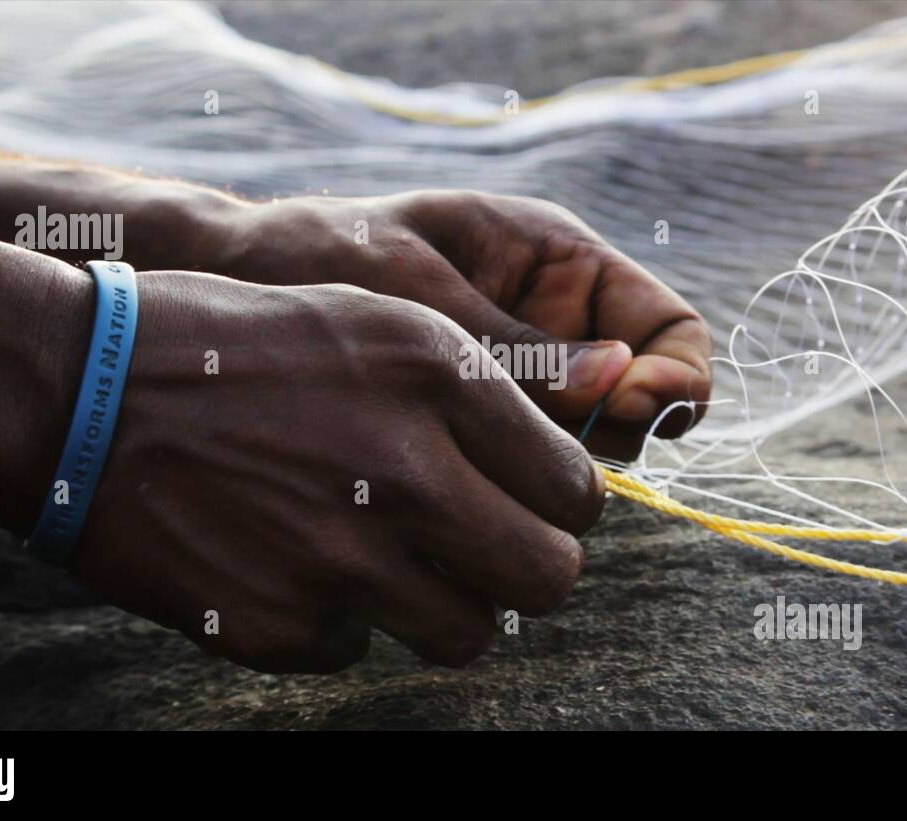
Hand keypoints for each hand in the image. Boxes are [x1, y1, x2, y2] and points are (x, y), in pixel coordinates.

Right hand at [74, 273, 604, 672]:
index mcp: (436, 379)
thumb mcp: (370, 321)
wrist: (78, 394)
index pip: (573, 490)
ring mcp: (340, 560)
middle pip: (547, 577)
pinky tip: (289, 560)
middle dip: (529, 568)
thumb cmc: (232, 346)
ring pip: (468, 634)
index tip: (530, 505)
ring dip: (445, 605)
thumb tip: (555, 474)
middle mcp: (404, 472)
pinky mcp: (278, 626)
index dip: (559, 506)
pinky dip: (337, 617)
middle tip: (490, 552)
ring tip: (390, 560)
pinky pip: (357, 649)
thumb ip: (476, 391)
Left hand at [222, 191, 713, 459]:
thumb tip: (618, 387)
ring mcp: (516, 380)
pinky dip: (511, 487)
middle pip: (637, 398)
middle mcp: (550, 324)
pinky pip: (524, 465)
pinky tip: (462, 488)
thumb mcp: (419, 292)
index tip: (636, 410)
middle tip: (552, 451)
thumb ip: (515, 343)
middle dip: (615, 431)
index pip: (667, 326)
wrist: (232, 284)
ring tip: (487, 463)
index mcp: (555, 263)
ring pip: (584, 443)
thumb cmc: (320, 256)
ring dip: (560, 467)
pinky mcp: (475, 427)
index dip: (674, 375)